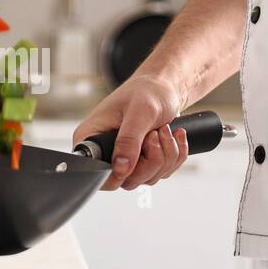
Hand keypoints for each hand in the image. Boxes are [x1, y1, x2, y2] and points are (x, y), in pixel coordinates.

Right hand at [73, 72, 188, 190]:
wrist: (166, 88)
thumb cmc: (148, 91)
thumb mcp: (139, 112)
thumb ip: (129, 141)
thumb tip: (120, 168)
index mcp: (93, 138)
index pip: (96, 172)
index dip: (118, 173)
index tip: (138, 155)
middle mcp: (107, 153)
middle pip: (126, 180)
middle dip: (151, 160)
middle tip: (155, 133)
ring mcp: (127, 159)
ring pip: (147, 178)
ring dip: (166, 155)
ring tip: (164, 129)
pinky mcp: (144, 161)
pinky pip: (162, 173)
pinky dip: (175, 155)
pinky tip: (173, 135)